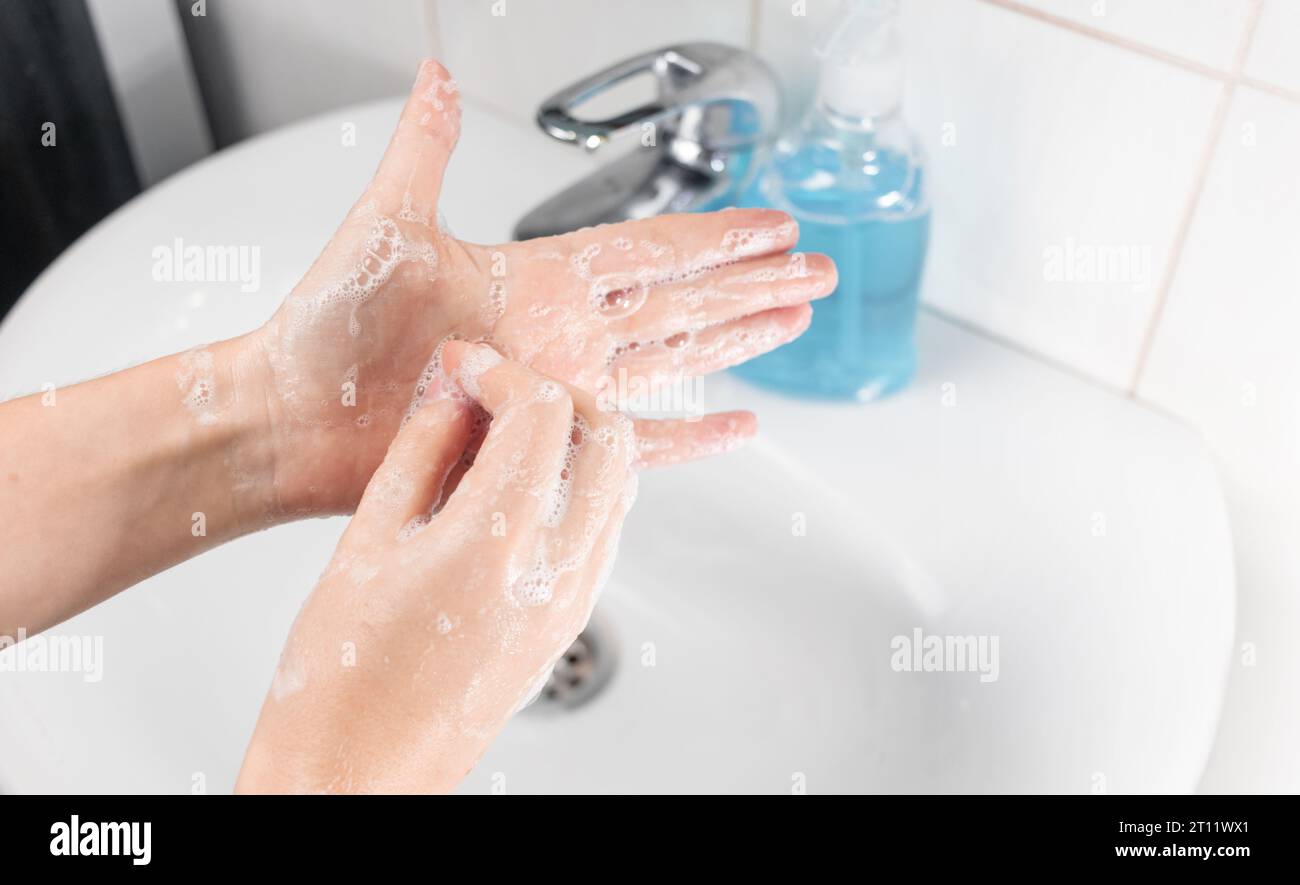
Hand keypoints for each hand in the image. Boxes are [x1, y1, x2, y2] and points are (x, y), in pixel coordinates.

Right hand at [237, 342, 725, 792]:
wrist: (358, 774)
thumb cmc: (339, 677)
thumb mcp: (365, 543)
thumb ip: (420, 452)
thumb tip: (452, 391)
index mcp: (494, 548)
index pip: (543, 414)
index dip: (502, 370)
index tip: (464, 366)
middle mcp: (554, 574)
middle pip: (608, 439)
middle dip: (558, 394)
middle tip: (497, 393)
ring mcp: (572, 602)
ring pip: (618, 483)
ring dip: (575, 440)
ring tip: (505, 438)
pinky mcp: (569, 622)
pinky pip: (604, 530)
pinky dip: (577, 488)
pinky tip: (516, 490)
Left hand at [242, 59, 835, 516]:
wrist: (294, 416)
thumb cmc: (327, 327)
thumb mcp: (386, 223)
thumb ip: (425, 149)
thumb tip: (436, 75)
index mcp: (534, 275)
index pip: (651, 248)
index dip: (716, 237)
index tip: (772, 222)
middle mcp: (560, 331)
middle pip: (684, 299)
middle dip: (754, 284)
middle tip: (817, 271)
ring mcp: (560, 387)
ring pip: (677, 358)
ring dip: (740, 339)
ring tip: (796, 320)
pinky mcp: (549, 442)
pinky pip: (639, 443)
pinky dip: (693, 437)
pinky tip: (739, 425)